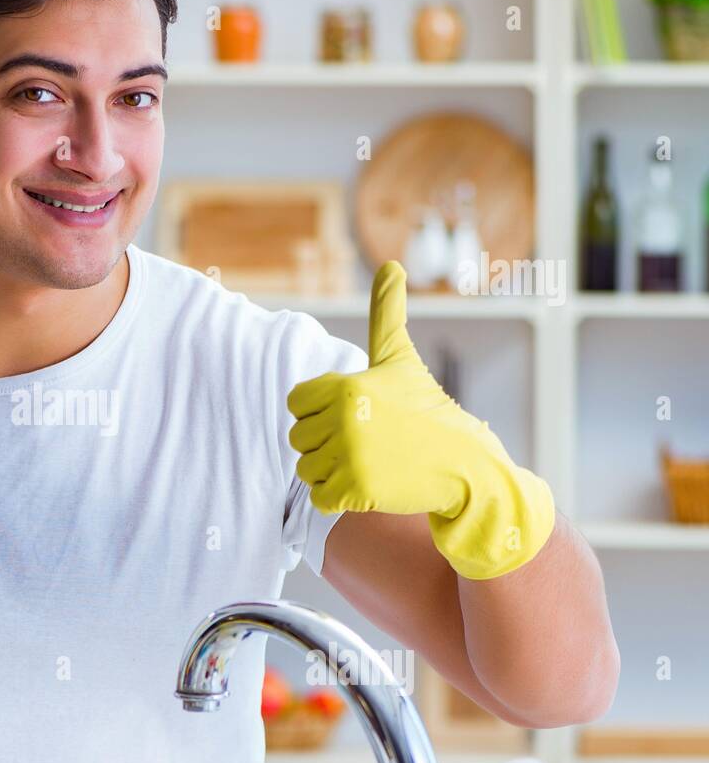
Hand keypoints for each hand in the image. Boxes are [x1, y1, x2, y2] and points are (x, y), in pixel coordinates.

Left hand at [285, 261, 554, 579]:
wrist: (466, 465)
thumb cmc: (428, 411)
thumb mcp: (402, 361)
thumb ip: (387, 316)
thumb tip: (391, 265)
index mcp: (347, 386)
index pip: (296, 403)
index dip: (319, 411)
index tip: (353, 414)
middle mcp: (345, 419)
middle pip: (298, 438)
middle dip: (326, 443)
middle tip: (366, 442)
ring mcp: (351, 457)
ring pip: (307, 469)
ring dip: (331, 471)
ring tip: (369, 462)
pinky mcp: (357, 491)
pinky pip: (319, 498)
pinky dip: (338, 497)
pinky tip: (368, 484)